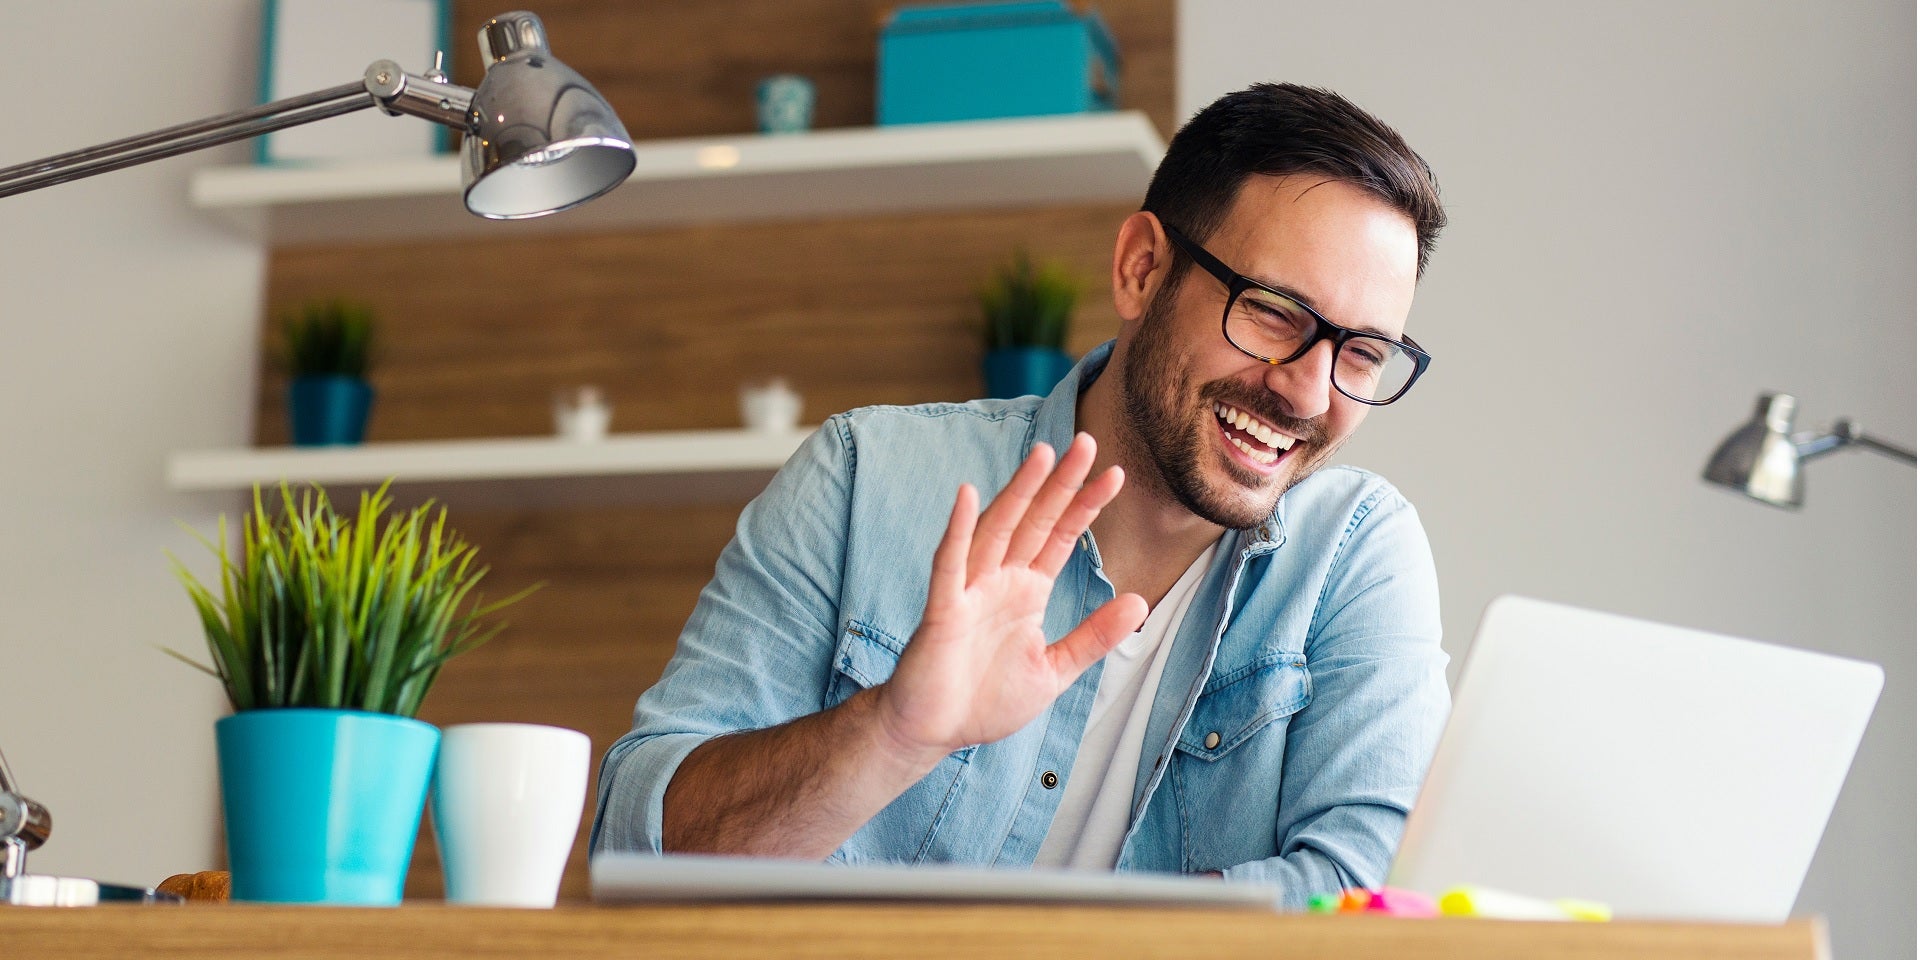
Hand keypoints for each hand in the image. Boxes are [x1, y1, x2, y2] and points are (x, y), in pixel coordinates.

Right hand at [874, 433, 1148, 758]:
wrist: (932, 732)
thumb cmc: (985, 700)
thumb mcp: (1055, 669)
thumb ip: (1093, 636)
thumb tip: (1139, 601)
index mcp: (1026, 591)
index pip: (1061, 537)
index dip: (1085, 506)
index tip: (1115, 475)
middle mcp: (999, 581)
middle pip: (1034, 521)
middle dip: (1060, 483)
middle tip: (1088, 443)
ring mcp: (969, 591)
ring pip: (996, 530)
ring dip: (1018, 493)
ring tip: (1043, 455)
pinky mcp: (942, 610)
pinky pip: (949, 564)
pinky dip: (958, 530)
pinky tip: (967, 496)